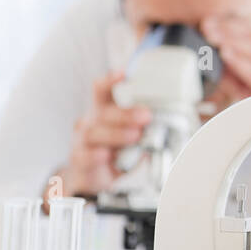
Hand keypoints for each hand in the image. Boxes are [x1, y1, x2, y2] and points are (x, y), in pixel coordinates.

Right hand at [55, 70, 150, 197]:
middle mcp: (90, 122)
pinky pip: (84, 156)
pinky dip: (95, 155)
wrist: (92, 176)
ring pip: (93, 133)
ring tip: (134, 136)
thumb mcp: (131, 136)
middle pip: (103, 112)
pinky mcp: (79, 160)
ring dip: (116, 134)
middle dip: (126, 113)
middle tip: (146, 115)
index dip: (110, 80)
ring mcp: (82, 141)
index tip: (123, 73)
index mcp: (103, 111)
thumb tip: (171, 123)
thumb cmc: (114, 150)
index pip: (102, 90)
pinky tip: (106, 154)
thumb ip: (145, 128)